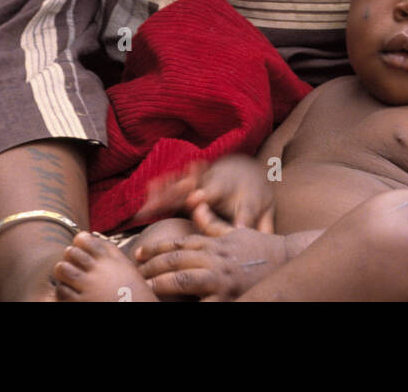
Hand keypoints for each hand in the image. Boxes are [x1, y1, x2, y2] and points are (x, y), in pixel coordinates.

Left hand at [134, 227, 289, 300]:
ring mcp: (222, 277)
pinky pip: (205, 303)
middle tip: (136, 275)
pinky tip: (178, 307)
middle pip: (176, 261)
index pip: (178, 244)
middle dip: (153, 268)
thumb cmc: (259, 248)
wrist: (287, 259)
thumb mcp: (234, 232)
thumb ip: (212, 224)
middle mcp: (214, 257)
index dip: (157, 248)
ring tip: (147, 289)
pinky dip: (191, 306)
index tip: (140, 253)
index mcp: (213, 243)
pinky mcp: (230, 295)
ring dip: (163, 284)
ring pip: (184, 280)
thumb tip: (196, 206)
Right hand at [135, 154, 274, 233]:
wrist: (247, 171)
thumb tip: (245, 236)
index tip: (194, 198)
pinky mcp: (187, 182)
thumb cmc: (255, 195)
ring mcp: (196, 180)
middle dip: (174, 193)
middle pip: (188, 186)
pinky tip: (147, 193)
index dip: (204, 195)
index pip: (213, 191)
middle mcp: (208, 180)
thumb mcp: (261, 208)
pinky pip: (170, 184)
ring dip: (160, 194)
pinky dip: (159, 188)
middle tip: (158, 203)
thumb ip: (254, 221)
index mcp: (226, 187)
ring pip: (175, 185)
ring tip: (145, 208)